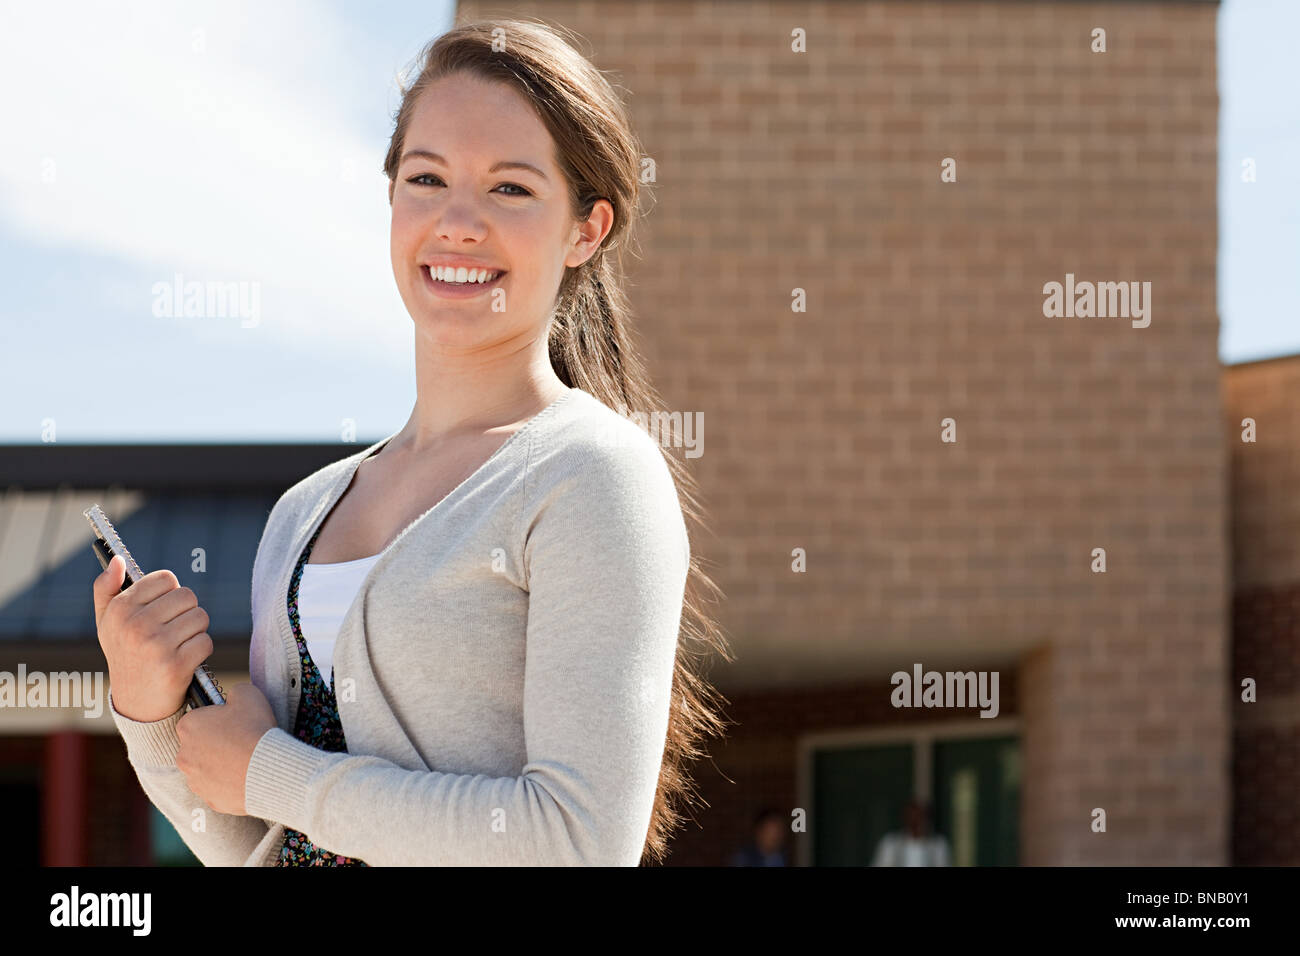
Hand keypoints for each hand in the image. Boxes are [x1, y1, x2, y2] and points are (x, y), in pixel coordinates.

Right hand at [92, 554, 213, 722]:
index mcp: (119, 610)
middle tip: (174, 631)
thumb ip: (106, 589)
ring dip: (196, 631)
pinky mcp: (175, 666)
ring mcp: (155, 646)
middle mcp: (135, 626)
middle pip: (187, 596)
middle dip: (187, 612)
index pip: (166, 579)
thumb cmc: (125, 654)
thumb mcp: (107, 623)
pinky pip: (206, 641)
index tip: (162, 610)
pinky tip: (186, 660)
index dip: (171, 593)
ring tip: (179, 645)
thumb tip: (118, 560)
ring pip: (200, 617)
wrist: (136, 703)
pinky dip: (201, 650)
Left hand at [176, 683, 276, 815]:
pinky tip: (247, 775)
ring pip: (206, 769)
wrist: (268, 769)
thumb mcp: (247, 693)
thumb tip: (231, 699)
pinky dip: (230, 783)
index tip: (232, 720)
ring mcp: (195, 780)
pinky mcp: (210, 799)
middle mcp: (184, 755)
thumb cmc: (255, 729)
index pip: (195, 719)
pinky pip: (218, 788)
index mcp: (188, 726)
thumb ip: (232, 693)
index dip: (215, 718)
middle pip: (198, 745)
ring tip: (246, 758)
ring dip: (221, 764)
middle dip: (215, 743)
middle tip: (240, 739)